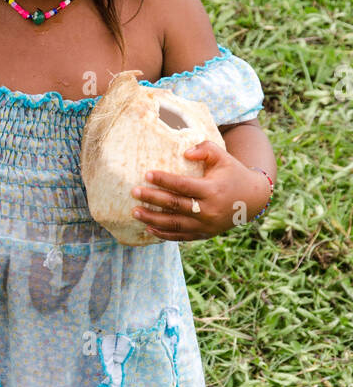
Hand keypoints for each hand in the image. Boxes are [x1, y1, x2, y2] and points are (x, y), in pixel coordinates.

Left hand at [130, 140, 270, 240]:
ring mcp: (206, 225)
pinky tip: (148, 228)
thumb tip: (185, 153)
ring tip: (135, 212)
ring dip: (152, 219)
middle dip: (152, 199)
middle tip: (134, 192)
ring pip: (174, 224)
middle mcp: (209, 210)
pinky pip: (180, 237)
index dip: (164, 180)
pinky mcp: (204, 234)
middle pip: (175, 205)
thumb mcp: (223, 157)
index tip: (146, 174)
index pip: (183, 185)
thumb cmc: (232, 173)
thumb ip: (205, 149)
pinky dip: (164, 234)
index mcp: (212, 190)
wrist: (252, 199)